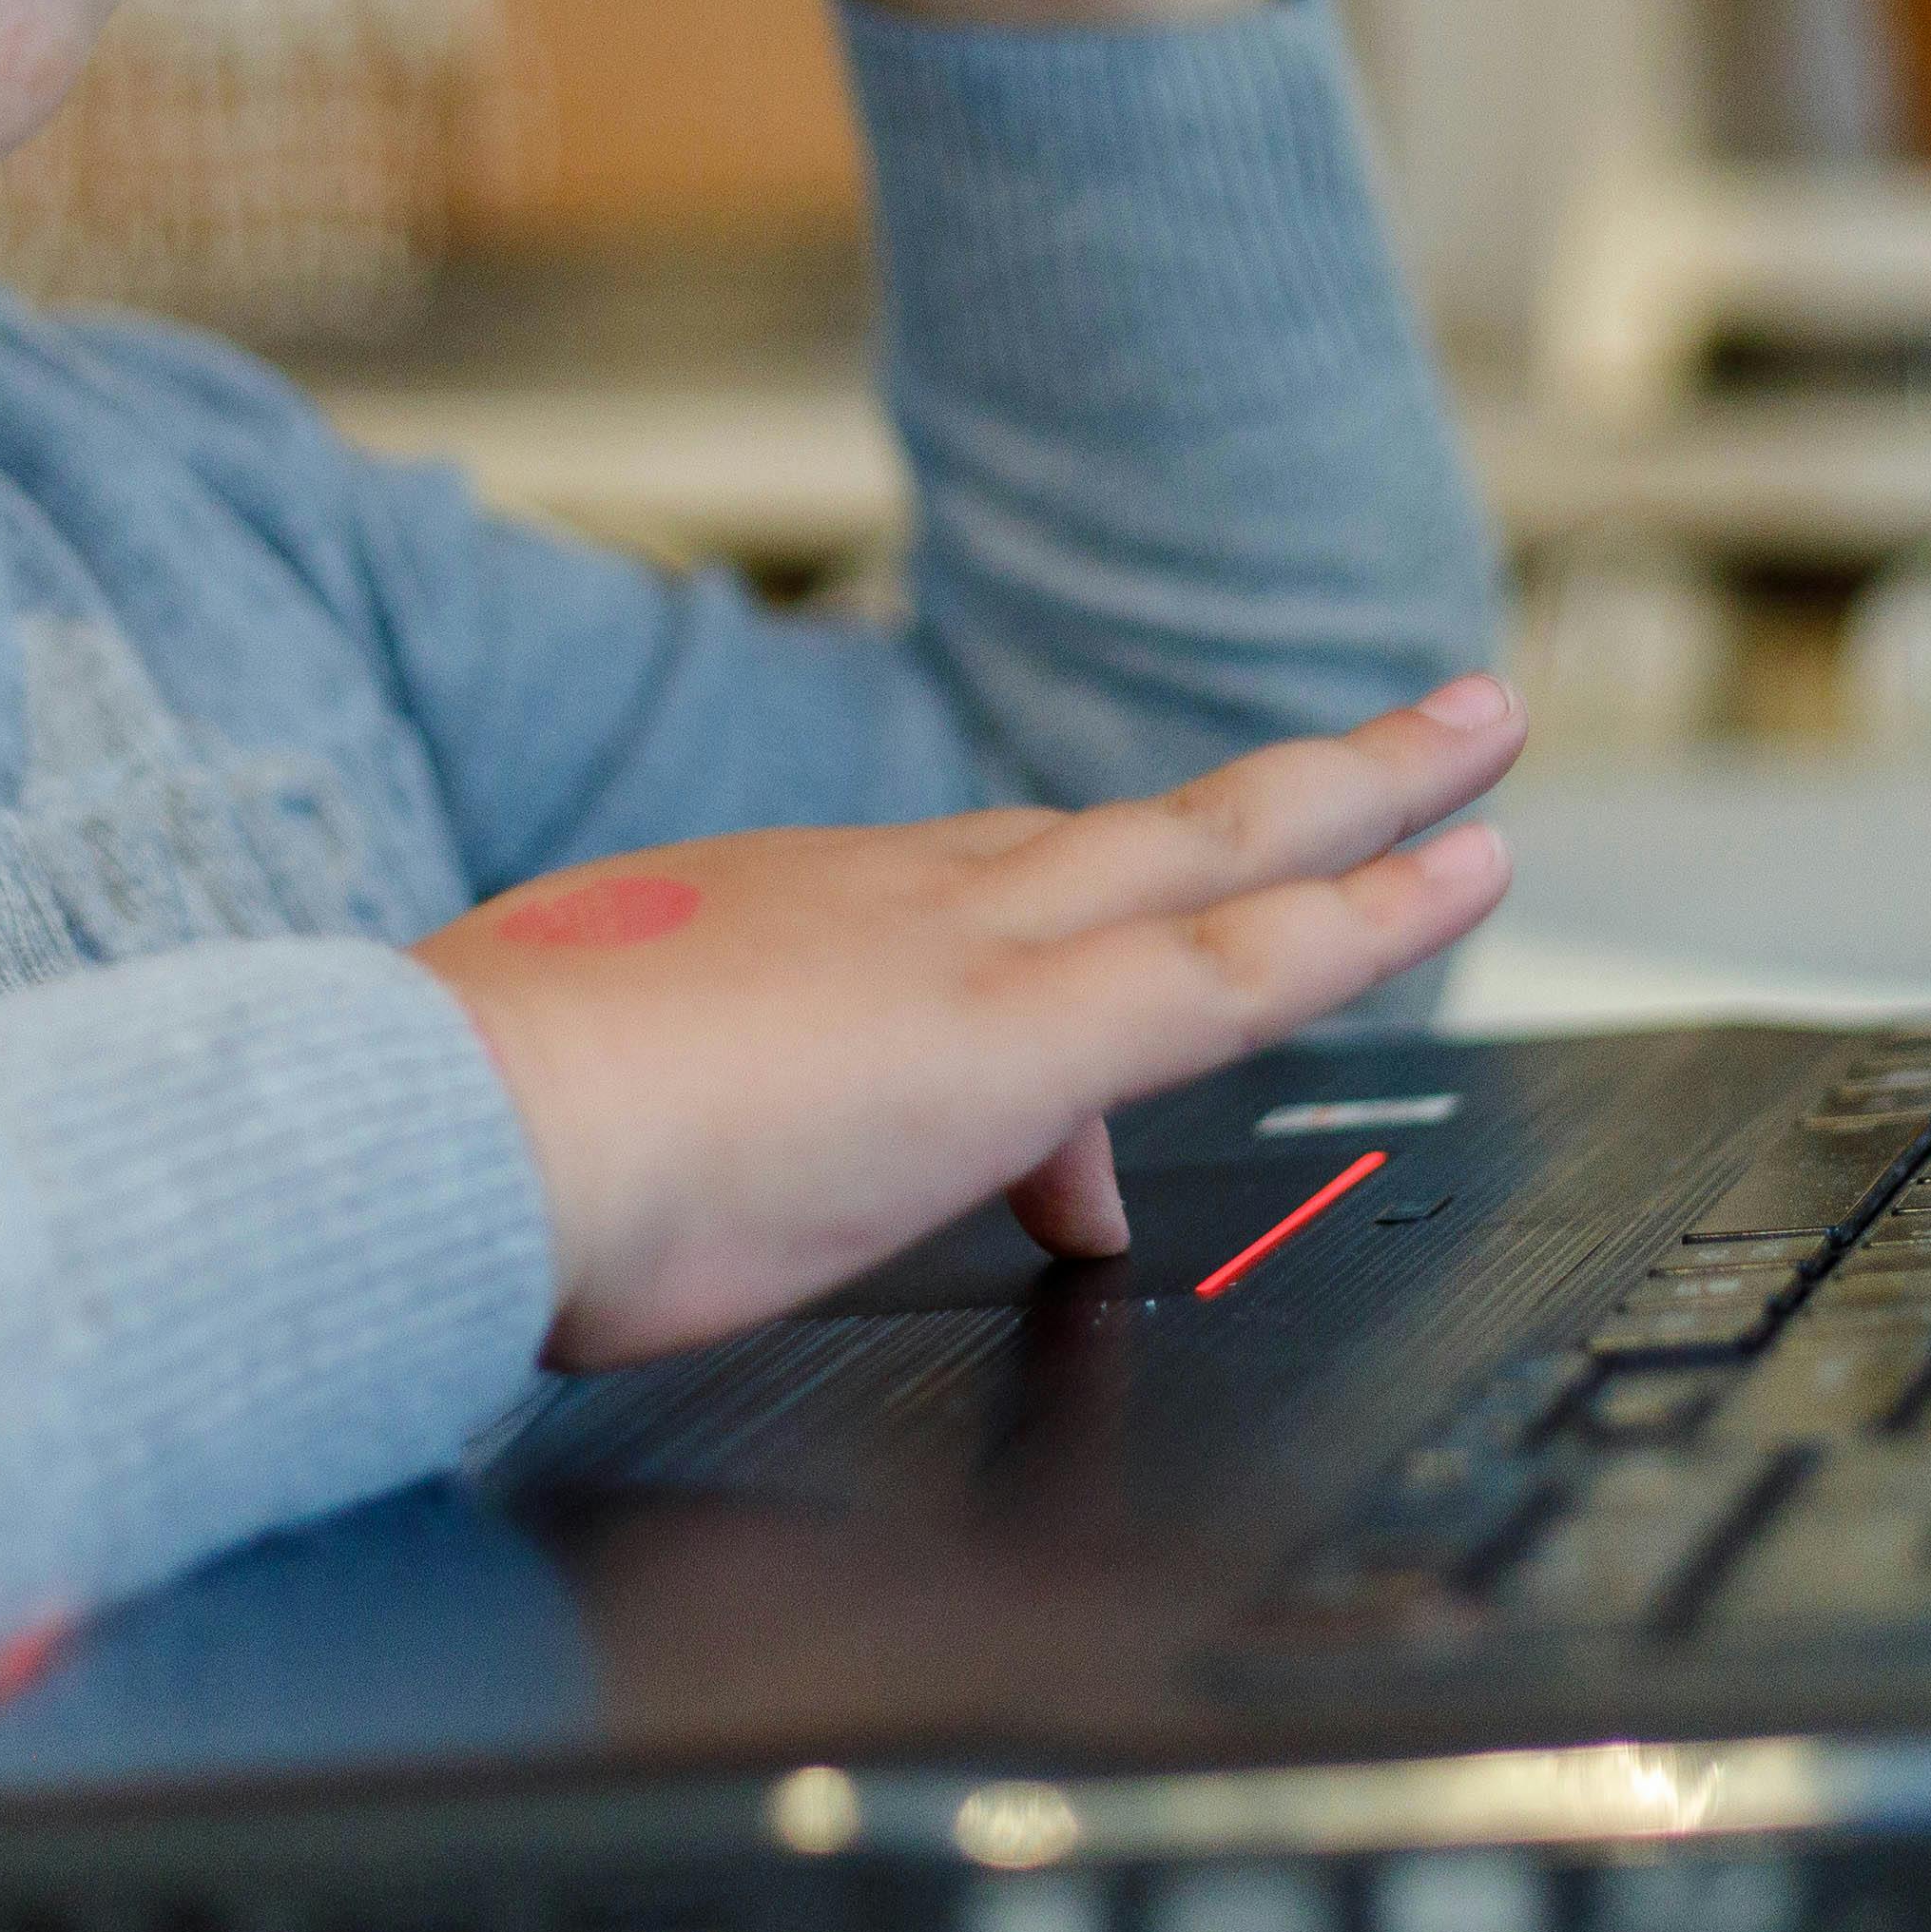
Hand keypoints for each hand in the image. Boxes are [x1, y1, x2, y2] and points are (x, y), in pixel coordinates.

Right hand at [415, 678, 1522, 1368]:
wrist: (449, 1126)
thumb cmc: (487, 1145)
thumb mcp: (612, 1124)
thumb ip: (716, 1148)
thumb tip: (756, 1202)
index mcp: (792, 915)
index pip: (976, 921)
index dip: (1067, 955)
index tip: (1102, 1077)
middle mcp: (903, 898)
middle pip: (1131, 828)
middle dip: (1275, 786)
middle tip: (1404, 729)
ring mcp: (975, 951)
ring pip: (1215, 849)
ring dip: (1360, 799)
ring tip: (1481, 754)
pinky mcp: (1026, 1033)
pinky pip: (1244, 959)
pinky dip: (1367, 912)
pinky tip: (1463, 873)